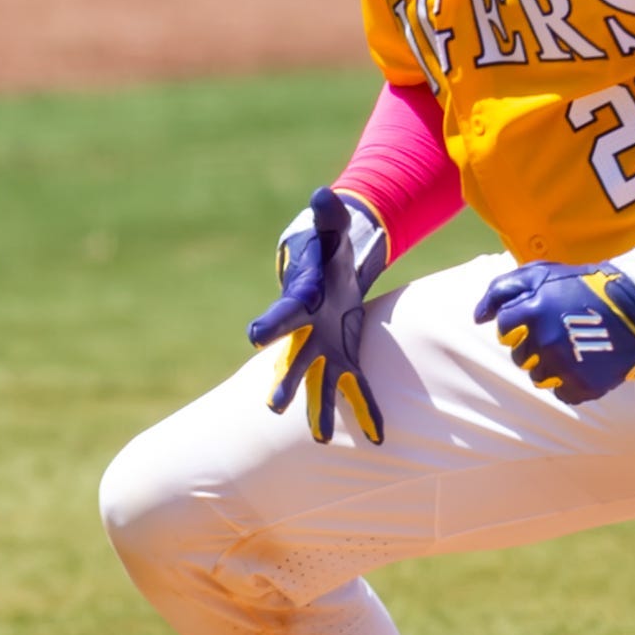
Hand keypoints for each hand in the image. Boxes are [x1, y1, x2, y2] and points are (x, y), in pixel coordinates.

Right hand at [249, 188, 389, 442]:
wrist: (326, 271)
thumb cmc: (326, 249)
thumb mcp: (331, 232)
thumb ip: (329, 216)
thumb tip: (324, 195)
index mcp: (300, 301)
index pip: (283, 313)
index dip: (272, 325)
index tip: (256, 338)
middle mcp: (306, 331)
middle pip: (293, 359)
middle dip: (285, 382)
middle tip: (274, 406)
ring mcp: (323, 347)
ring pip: (319, 381)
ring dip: (320, 409)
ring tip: (322, 439)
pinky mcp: (344, 355)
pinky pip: (355, 386)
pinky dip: (366, 409)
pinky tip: (378, 436)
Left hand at [472, 260, 634, 404]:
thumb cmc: (582, 286)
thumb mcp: (541, 274)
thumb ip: (502, 289)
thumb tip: (477, 317)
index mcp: (530, 311)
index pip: (504, 329)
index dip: (518, 324)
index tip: (539, 318)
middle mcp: (543, 340)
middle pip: (520, 357)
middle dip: (534, 345)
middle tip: (559, 331)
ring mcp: (563, 366)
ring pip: (538, 377)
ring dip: (551, 365)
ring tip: (573, 347)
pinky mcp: (582, 385)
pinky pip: (562, 392)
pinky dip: (570, 381)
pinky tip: (585, 363)